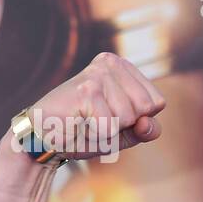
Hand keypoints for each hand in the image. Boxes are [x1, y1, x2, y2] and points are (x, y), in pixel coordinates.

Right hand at [21, 52, 165, 160]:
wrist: (44, 137)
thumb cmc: (85, 131)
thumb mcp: (124, 132)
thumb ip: (147, 129)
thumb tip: (147, 122)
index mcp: (124, 67)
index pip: (157, 102)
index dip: (138, 120)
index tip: (111, 116)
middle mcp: (112, 63)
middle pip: (146, 108)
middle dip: (125, 125)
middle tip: (98, 119)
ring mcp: (98, 74)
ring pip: (129, 118)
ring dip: (109, 131)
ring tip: (87, 121)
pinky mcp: (87, 90)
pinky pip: (111, 126)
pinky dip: (97, 135)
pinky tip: (79, 123)